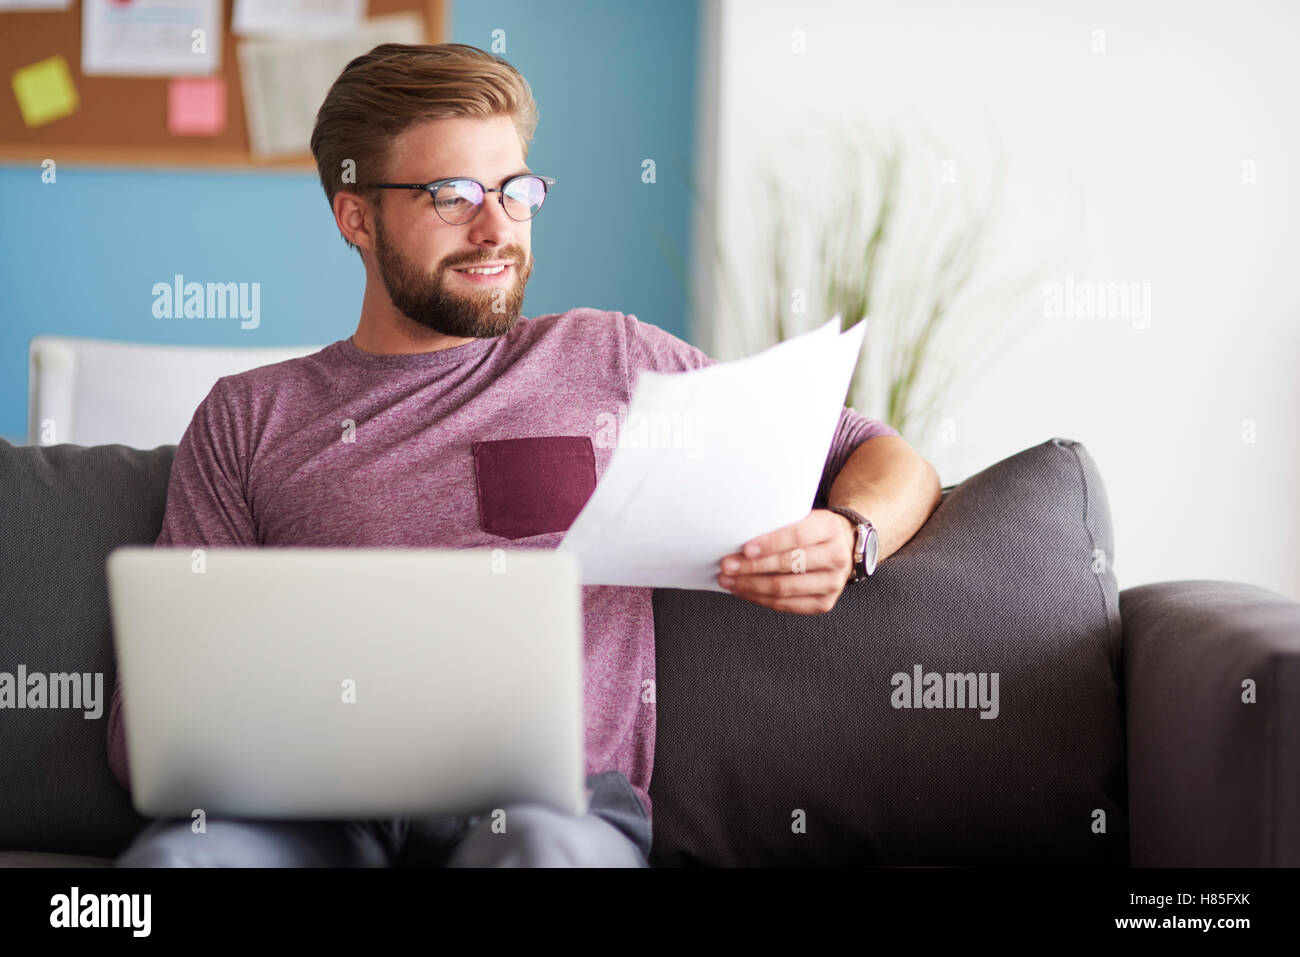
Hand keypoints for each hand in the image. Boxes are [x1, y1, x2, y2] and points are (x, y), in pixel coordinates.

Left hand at [715, 509, 855, 613]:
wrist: (844, 545)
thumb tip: (740, 538)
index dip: (770, 543)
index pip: (797, 536)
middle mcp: (836, 557)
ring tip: (728, 580)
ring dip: (750, 585)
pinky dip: (760, 598)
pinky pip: (786, 605)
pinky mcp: (824, 603)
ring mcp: (832, 583)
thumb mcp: (804, 516)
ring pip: (784, 588)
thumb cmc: (814, 530)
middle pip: (788, 565)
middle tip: (727, 565)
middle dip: (752, 567)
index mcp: (830, 528)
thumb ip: (780, 524)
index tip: (745, 549)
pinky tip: (743, 591)